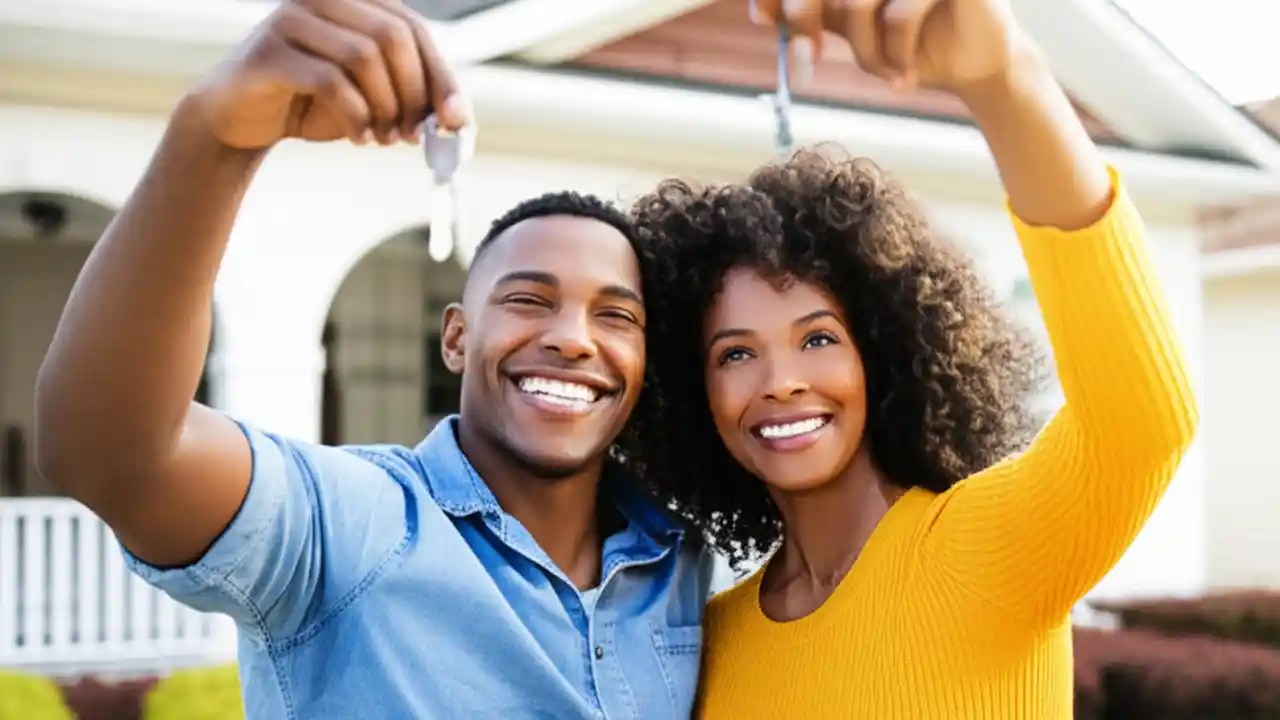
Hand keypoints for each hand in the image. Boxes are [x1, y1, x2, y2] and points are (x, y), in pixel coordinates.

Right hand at [182, 0, 468, 149]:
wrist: (241, 117)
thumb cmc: (313, 103)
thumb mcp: (371, 97)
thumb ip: (410, 98)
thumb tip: (457, 120)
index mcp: (355, 1)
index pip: (413, 28)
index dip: (441, 75)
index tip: (456, 121)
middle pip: (393, 36)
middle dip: (413, 93)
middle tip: (413, 135)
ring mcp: (292, 18)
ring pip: (364, 55)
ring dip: (385, 107)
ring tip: (383, 138)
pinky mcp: (270, 50)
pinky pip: (330, 80)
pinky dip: (355, 116)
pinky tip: (360, 137)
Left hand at [752, 0, 1026, 94]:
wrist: (976, 66)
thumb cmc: (913, 45)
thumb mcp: (855, 32)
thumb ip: (814, 18)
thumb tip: (762, 11)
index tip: (761, 17)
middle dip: (806, 20)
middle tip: (808, 60)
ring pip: (857, 0)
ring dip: (863, 51)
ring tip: (883, 76)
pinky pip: (900, 13)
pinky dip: (896, 52)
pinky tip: (905, 77)